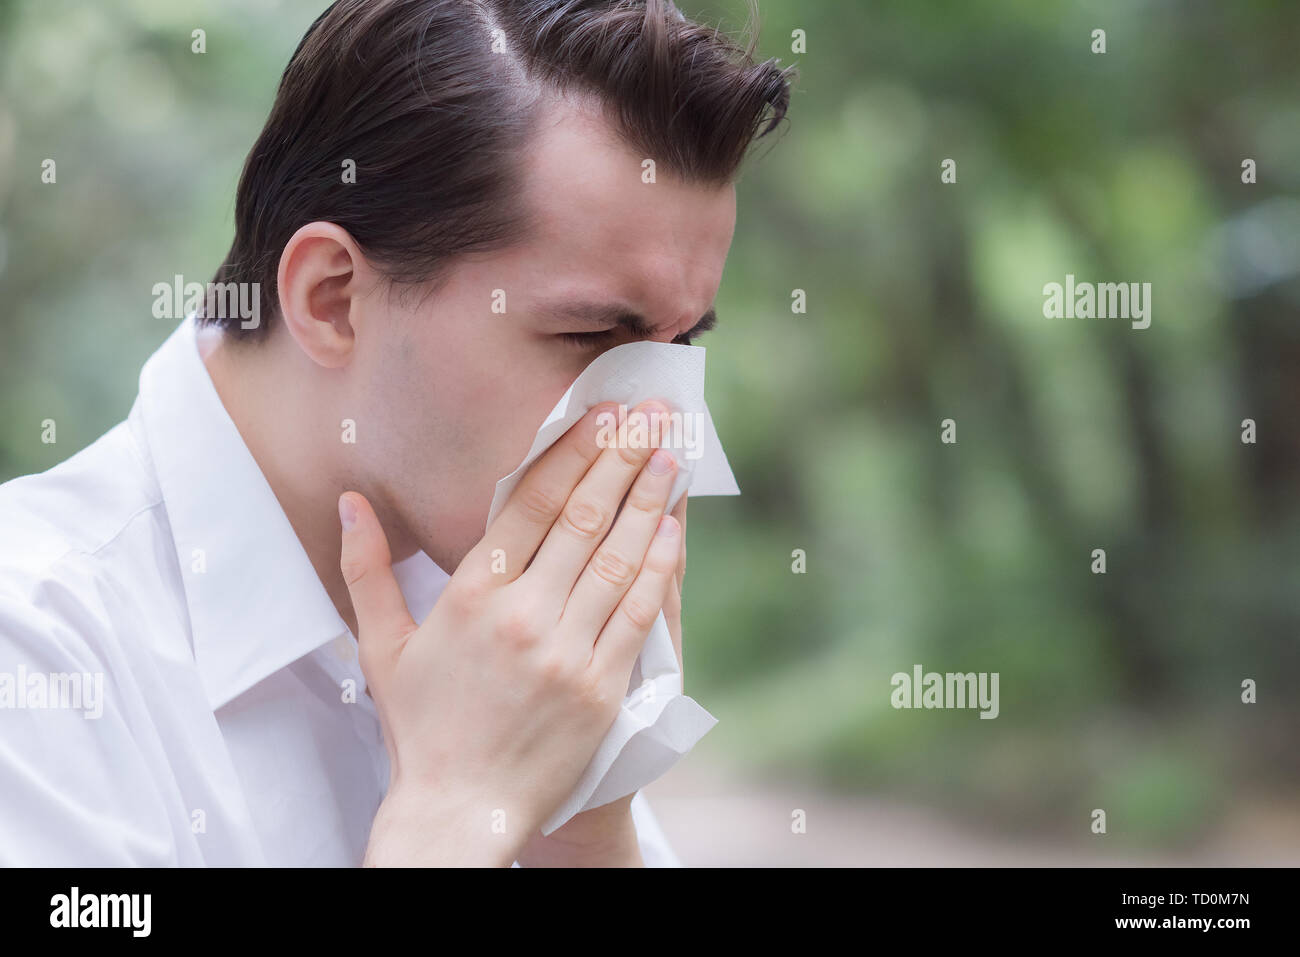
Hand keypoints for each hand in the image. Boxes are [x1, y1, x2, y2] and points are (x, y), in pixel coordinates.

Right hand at [344, 401, 682, 865]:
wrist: (459, 810)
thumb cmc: (421, 727)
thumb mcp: (380, 646)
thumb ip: (366, 568)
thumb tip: (352, 500)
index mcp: (469, 596)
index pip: (531, 503)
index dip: (572, 452)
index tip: (602, 416)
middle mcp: (521, 615)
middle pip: (582, 518)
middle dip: (621, 459)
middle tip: (650, 418)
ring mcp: (566, 651)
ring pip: (617, 558)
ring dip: (648, 501)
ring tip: (671, 458)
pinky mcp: (601, 687)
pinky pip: (638, 614)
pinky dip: (658, 567)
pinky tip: (673, 530)